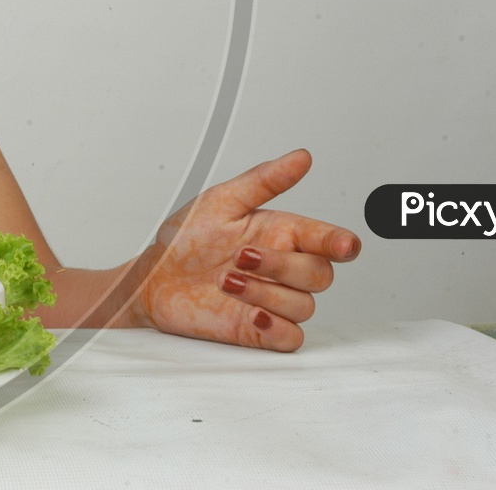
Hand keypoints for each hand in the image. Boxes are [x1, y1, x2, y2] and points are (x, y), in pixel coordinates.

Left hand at [132, 149, 360, 350]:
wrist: (153, 278)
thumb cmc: (186, 239)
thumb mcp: (221, 202)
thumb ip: (264, 180)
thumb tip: (301, 157)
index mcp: (281, 234)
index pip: (327, 241)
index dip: (340, 243)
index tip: (342, 245)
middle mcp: (283, 268)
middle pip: (319, 274)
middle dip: (282, 266)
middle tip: (241, 256)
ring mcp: (274, 300)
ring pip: (305, 306)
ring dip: (266, 294)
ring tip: (225, 281)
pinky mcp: (261, 329)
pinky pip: (291, 338)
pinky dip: (276, 328)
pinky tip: (253, 314)